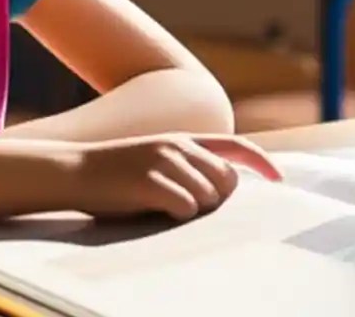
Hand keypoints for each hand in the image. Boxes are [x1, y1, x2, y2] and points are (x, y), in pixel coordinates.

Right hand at [72, 133, 282, 220]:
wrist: (74, 170)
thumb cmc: (116, 173)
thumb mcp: (156, 155)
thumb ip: (188, 163)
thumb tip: (222, 187)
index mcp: (184, 139)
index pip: (237, 147)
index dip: (263, 163)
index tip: (280, 178)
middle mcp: (180, 146)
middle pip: (227, 181)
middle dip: (216, 199)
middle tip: (187, 204)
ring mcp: (165, 162)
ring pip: (207, 198)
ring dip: (191, 209)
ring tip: (161, 204)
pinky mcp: (151, 182)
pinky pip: (185, 209)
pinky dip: (175, 215)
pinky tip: (153, 209)